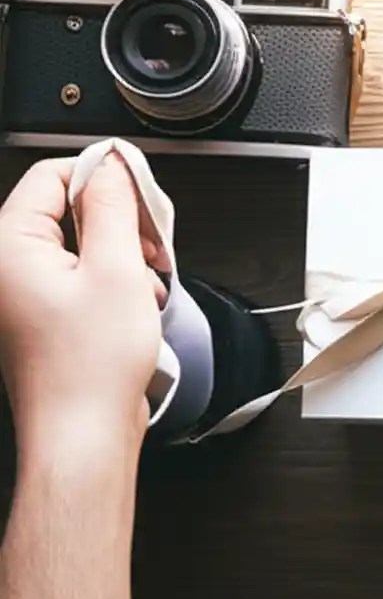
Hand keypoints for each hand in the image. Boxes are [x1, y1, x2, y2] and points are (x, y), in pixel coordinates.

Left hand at [0, 156, 164, 450]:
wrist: (82, 433)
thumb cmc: (89, 367)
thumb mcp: (118, 269)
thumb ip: (114, 207)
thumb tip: (111, 166)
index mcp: (10, 245)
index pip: (52, 175)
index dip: (103, 178)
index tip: (140, 194)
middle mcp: (5, 267)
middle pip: (65, 209)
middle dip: (118, 222)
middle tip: (151, 245)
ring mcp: (19, 293)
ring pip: (77, 244)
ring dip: (121, 255)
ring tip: (146, 284)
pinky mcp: (38, 315)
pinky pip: (76, 276)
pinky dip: (111, 281)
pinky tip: (134, 304)